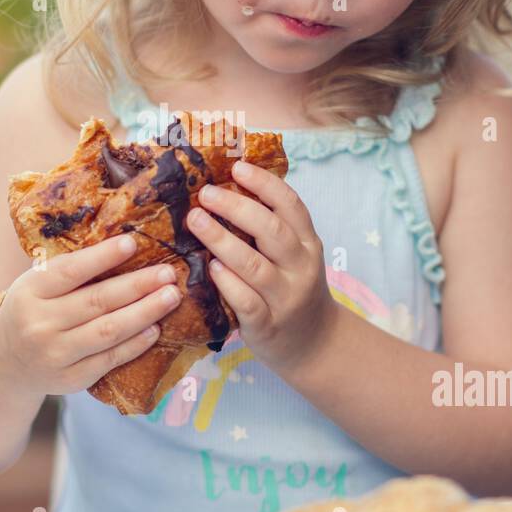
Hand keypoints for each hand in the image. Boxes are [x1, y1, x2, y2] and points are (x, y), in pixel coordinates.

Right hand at [0, 235, 181, 395]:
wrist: (4, 362)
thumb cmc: (30, 310)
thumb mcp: (34, 284)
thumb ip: (69, 270)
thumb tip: (124, 245)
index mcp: (30, 291)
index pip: (70, 271)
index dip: (103, 257)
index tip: (133, 243)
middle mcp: (40, 324)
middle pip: (98, 301)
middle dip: (139, 285)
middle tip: (168, 273)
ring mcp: (55, 354)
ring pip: (109, 331)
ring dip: (146, 312)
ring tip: (171, 296)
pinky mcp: (71, 379)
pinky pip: (110, 359)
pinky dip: (136, 344)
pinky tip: (155, 328)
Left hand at [186, 160, 334, 378]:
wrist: (315, 344)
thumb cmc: (292, 289)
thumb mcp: (295, 256)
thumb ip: (271, 228)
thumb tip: (227, 186)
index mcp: (308, 243)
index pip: (291, 205)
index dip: (264, 183)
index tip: (237, 167)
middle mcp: (301, 267)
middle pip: (272, 230)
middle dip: (237, 208)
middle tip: (205, 194)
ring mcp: (286, 298)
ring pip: (255, 266)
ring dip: (222, 241)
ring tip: (196, 221)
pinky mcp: (268, 325)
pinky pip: (246, 302)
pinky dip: (227, 284)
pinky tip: (209, 269)